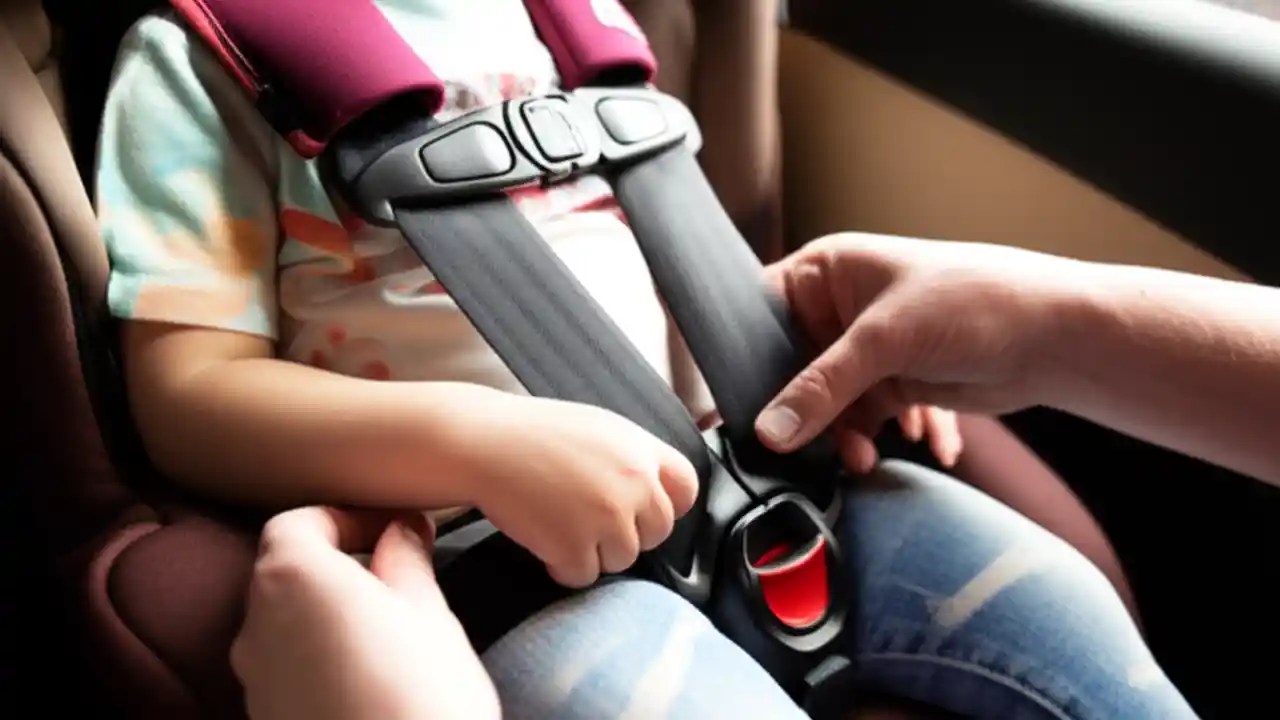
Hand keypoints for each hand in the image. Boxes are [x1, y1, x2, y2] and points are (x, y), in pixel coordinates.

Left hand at [231, 507, 497, 719]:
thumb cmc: (420, 697)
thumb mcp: (430, 614)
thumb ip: (407, 560)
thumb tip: (403, 530)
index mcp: (294, 577)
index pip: (299, 521)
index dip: (347, 518)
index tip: (393, 528)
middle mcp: (257, 622)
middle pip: (284, 569)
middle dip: (335, 563)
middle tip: (394, 573)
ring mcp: (255, 676)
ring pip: (284, 621)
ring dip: (325, 612)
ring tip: (385, 628)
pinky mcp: (265, 715)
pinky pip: (286, 667)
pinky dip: (317, 656)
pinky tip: (366, 674)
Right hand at [472, 396, 699, 587]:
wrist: (481, 442)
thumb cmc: (532, 434)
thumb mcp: (598, 428)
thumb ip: (632, 458)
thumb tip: (653, 492)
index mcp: (640, 450)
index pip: (686, 488)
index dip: (667, 505)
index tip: (643, 511)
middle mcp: (633, 483)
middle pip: (656, 533)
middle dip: (626, 533)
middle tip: (588, 520)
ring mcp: (606, 517)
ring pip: (622, 558)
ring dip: (593, 551)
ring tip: (559, 523)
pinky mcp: (575, 546)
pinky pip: (584, 576)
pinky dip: (562, 565)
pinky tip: (543, 538)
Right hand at [755, 232, 1074, 462]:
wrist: (1056, 338)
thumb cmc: (976, 302)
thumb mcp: (886, 341)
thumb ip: (822, 388)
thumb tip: (768, 431)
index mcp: (827, 271)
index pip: (760, 314)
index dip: (745, 360)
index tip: (735, 410)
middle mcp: (841, 307)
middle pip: (791, 369)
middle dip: (803, 413)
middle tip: (800, 451)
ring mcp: (868, 348)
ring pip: (827, 403)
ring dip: (844, 434)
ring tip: (863, 457)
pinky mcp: (895, 381)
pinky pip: (865, 419)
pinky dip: (882, 436)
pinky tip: (920, 443)